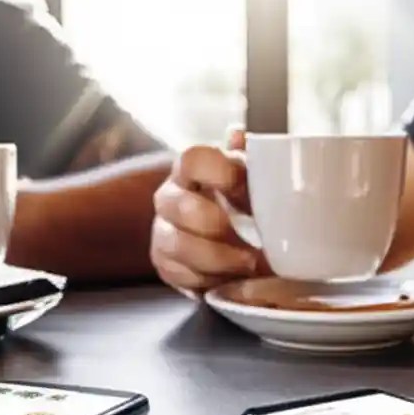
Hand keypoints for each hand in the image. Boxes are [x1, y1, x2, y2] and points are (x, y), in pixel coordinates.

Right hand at [151, 127, 266, 293]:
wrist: (220, 233)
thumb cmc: (238, 197)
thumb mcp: (250, 173)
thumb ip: (249, 155)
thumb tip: (237, 134)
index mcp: (191, 167)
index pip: (193, 159)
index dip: (217, 172)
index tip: (242, 185)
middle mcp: (169, 197)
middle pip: (180, 206)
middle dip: (217, 225)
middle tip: (250, 238)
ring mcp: (163, 231)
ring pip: (177, 245)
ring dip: (217, 258)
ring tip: (249, 265)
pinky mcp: (165, 264)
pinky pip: (179, 275)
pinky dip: (209, 280)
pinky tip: (233, 279)